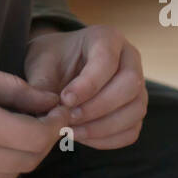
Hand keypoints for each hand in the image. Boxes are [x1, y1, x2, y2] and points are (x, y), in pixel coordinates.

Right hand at [0, 50, 70, 177]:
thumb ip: (12, 88)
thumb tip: (47, 100)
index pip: (36, 137)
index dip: (54, 125)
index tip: (59, 109)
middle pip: (29, 160)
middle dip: (44, 140)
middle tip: (45, 117)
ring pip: (11, 174)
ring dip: (24, 155)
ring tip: (21, 127)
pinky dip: (2, 163)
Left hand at [23, 23, 147, 149]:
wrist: (60, 69)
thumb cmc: (52, 61)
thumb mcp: (40, 64)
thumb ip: (40, 86)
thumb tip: (47, 112)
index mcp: (107, 38)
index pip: (107, 60)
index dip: (88, 84)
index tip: (65, 100)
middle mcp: (129, 58)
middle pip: (130, 84)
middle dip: (98, 107)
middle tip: (68, 118)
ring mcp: (137, 86)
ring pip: (135, 110)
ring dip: (102, 127)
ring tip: (70, 131)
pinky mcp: (134, 110)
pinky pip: (131, 130)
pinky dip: (107, 139)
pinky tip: (81, 136)